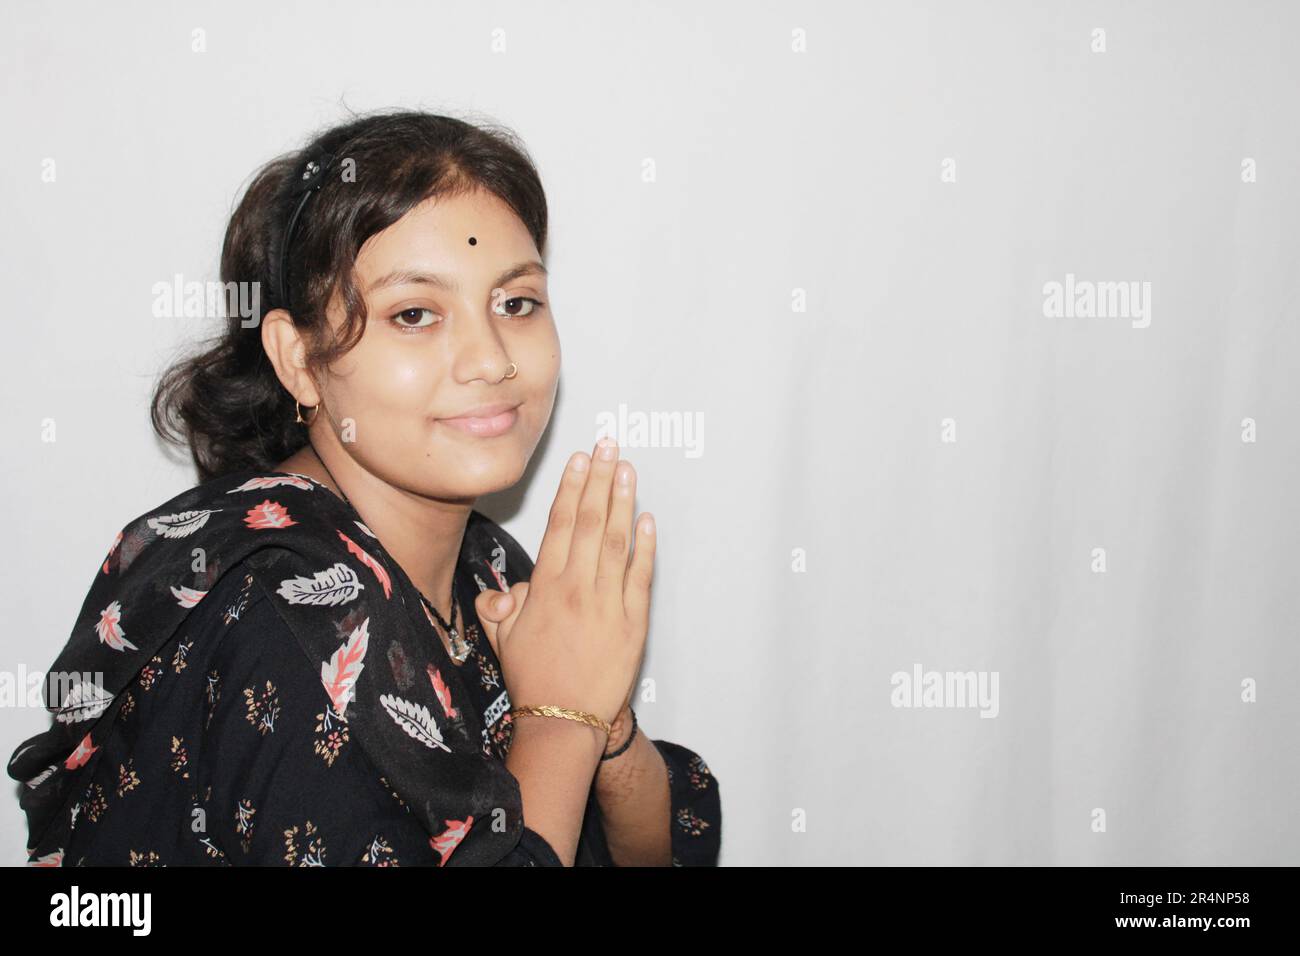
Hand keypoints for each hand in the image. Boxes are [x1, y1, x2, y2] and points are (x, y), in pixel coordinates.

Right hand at [485, 437, 654, 728]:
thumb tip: (500, 589)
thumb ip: (500, 605)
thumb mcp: (503, 637)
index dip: (573, 487)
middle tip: (609, 446)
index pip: (562, 525)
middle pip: (592, 522)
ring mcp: (609, 603)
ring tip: (627, 469)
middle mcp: (579, 588)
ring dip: (623, 501)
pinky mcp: (634, 622)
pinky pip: (642, 576)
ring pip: (618, 541)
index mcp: (546, 587)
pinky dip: (646, 546)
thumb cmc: (533, 677)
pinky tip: (647, 519)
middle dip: (600, 480)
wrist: (565, 720)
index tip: (580, 459)